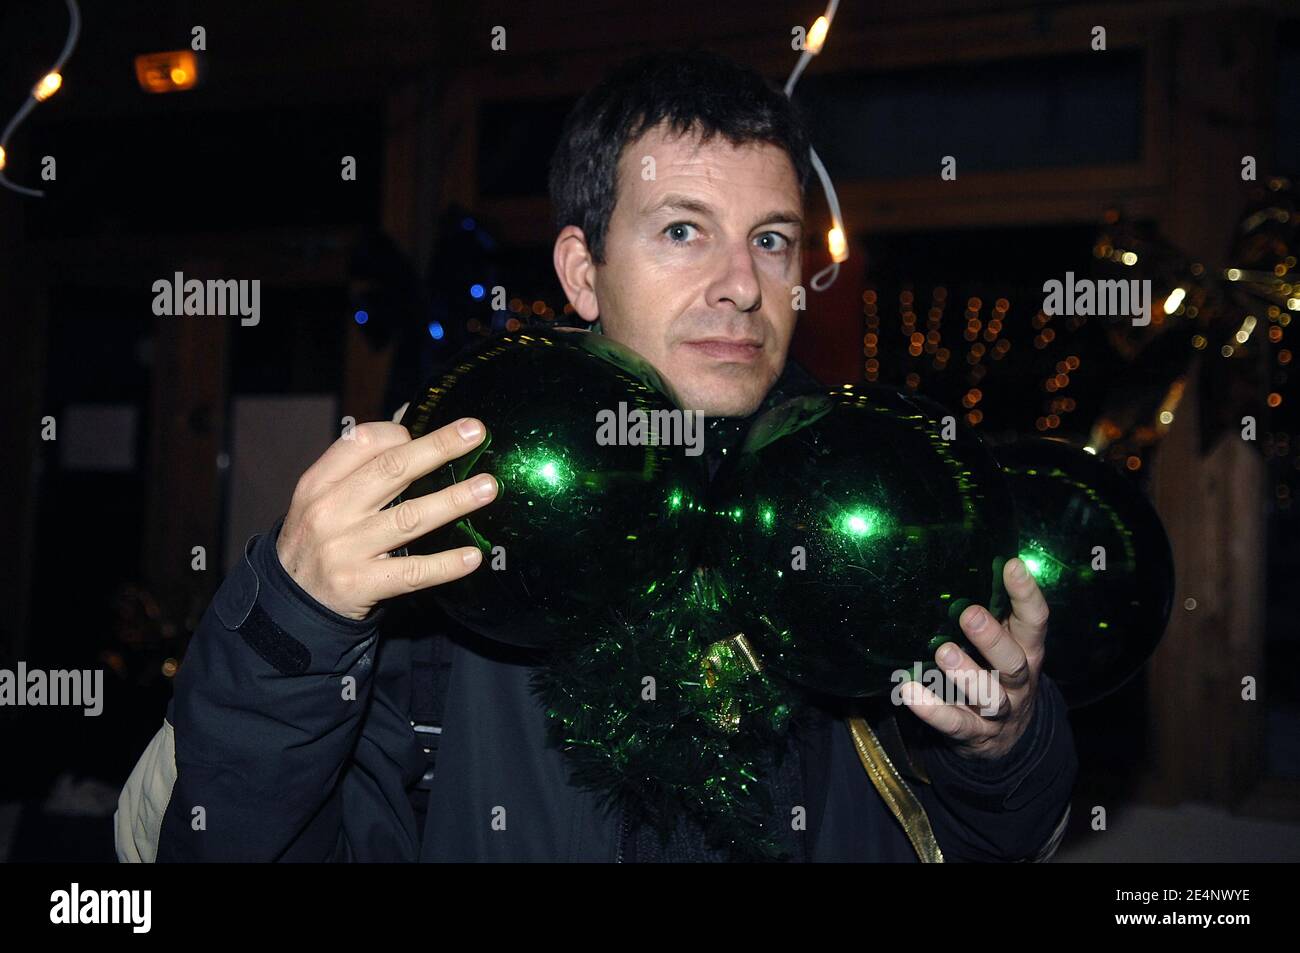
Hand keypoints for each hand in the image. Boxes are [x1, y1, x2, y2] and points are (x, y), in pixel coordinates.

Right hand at [275, 416, 496, 620]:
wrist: (288, 604)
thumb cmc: (318, 540)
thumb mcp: (322, 499)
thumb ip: (360, 466)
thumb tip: (408, 422)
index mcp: (319, 484)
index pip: (361, 443)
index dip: (401, 433)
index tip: (436, 432)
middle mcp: (330, 512)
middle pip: (393, 471)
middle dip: (439, 448)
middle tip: (477, 433)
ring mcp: (346, 550)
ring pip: (409, 518)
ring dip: (453, 500)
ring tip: (488, 487)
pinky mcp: (361, 585)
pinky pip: (413, 572)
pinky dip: (445, 564)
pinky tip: (473, 556)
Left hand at [897, 557, 1048, 760]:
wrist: (1008, 742)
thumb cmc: (998, 674)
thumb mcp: (1007, 645)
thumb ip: (995, 616)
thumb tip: (963, 568)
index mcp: (1028, 651)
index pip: (1035, 621)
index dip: (1027, 594)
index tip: (1011, 566)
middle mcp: (1019, 682)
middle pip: (1013, 662)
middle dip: (992, 639)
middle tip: (969, 615)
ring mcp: (1000, 712)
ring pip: (989, 696)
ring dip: (966, 674)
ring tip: (942, 652)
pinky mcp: (976, 734)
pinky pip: (955, 723)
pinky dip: (931, 709)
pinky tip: (909, 690)